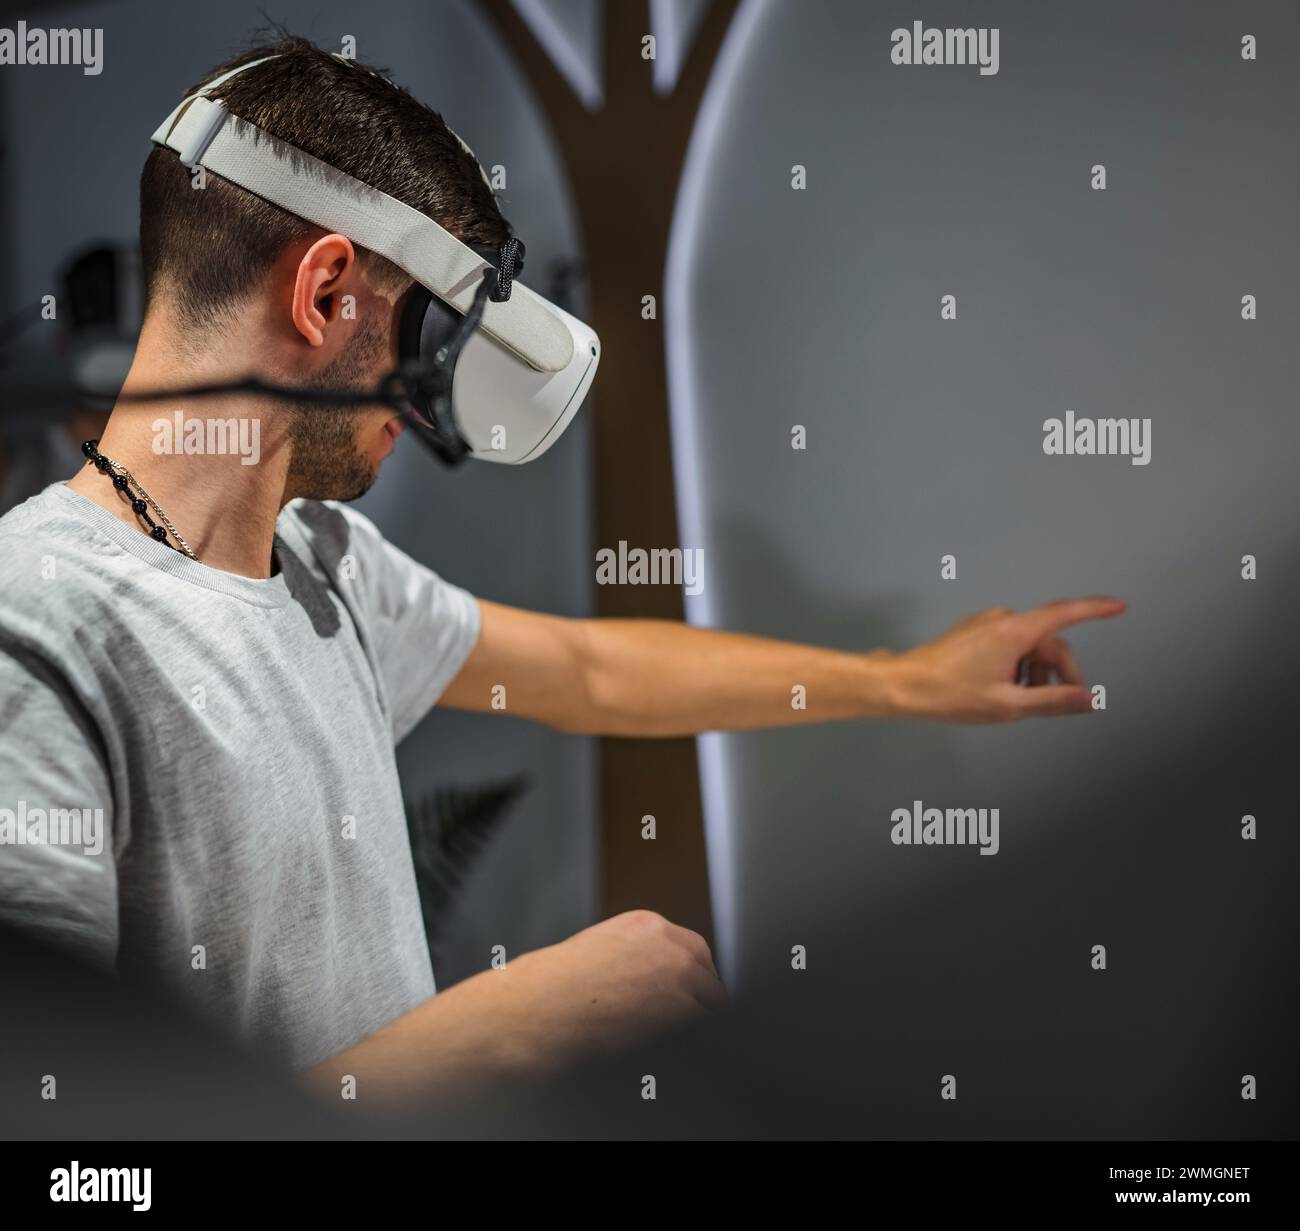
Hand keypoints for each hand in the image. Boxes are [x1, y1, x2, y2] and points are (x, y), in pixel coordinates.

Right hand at [492, 910, 727, 1074]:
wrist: (533, 1011)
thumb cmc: (549, 990)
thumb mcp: (596, 953)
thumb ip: (634, 960)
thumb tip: (652, 988)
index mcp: (648, 926)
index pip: (694, 954)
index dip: (691, 984)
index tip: (688, 1002)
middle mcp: (670, 947)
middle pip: (709, 981)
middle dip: (698, 1006)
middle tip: (678, 1029)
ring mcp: (681, 979)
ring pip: (712, 1009)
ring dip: (693, 1026)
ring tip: (660, 1043)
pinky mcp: (684, 1013)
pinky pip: (703, 1031)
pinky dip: (687, 1045)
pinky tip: (656, 1051)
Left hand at [886, 596, 1126, 722]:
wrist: (906, 684)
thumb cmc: (952, 694)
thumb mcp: (1009, 705)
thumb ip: (1054, 701)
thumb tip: (1089, 699)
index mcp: (1015, 631)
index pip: (1065, 613)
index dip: (1095, 609)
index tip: (1118, 606)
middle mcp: (1003, 620)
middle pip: (1050, 642)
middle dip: (1061, 672)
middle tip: (1064, 703)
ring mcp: (988, 624)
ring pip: (1030, 646)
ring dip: (1037, 672)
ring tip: (1023, 701)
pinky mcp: (977, 632)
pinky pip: (1012, 645)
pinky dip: (1019, 666)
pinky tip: (1006, 690)